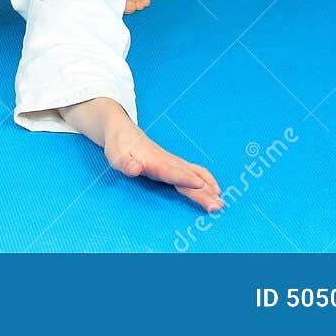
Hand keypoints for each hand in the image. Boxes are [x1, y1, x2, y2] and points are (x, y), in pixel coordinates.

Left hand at [104, 125, 223, 212]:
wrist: (122, 130)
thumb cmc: (118, 146)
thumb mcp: (115, 155)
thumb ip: (125, 163)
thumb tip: (135, 169)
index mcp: (154, 162)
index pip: (172, 172)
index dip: (185, 179)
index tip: (200, 186)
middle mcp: (168, 161)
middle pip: (188, 177)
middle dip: (204, 191)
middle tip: (218, 206)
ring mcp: (173, 162)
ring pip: (195, 174)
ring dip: (208, 188)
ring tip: (221, 202)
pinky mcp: (174, 163)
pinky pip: (195, 171)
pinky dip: (207, 180)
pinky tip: (215, 190)